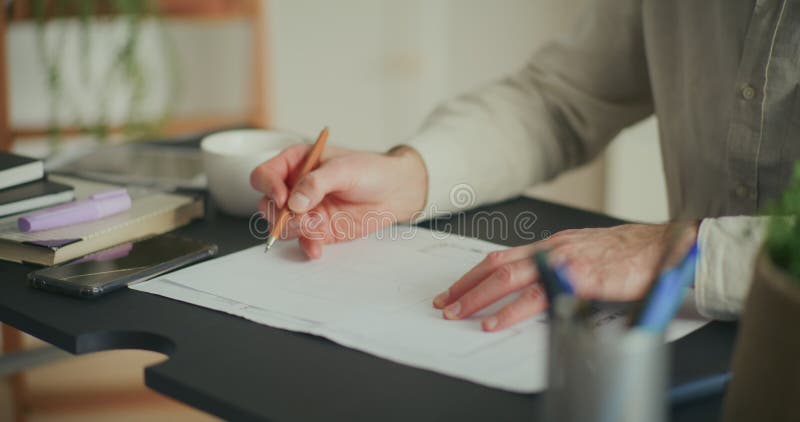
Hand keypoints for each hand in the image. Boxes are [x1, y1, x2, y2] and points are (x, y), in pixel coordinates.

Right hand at [250, 145, 426, 258]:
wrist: (395, 191)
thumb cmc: (370, 170)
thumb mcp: (344, 169)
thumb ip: (316, 183)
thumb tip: (295, 202)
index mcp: (296, 163)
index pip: (265, 175)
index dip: (268, 187)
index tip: (283, 198)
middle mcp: (295, 188)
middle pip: (267, 204)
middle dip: (281, 215)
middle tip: (303, 217)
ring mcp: (305, 210)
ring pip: (282, 226)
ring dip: (296, 230)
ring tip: (318, 226)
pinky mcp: (318, 229)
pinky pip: (302, 241)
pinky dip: (307, 246)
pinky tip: (317, 248)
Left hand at [432, 223, 697, 331]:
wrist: (664, 246)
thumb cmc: (629, 253)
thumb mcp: (585, 255)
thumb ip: (559, 267)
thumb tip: (535, 288)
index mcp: (551, 245)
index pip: (501, 257)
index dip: (474, 274)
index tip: (454, 289)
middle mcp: (551, 249)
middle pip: (496, 266)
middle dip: (465, 286)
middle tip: (444, 303)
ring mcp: (564, 262)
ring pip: (509, 278)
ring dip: (478, 297)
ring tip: (457, 313)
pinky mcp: (579, 279)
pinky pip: (538, 296)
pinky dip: (511, 311)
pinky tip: (494, 322)